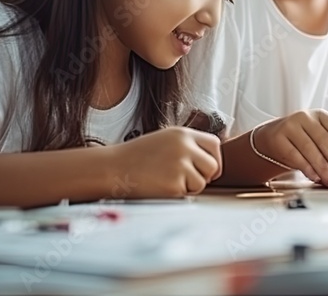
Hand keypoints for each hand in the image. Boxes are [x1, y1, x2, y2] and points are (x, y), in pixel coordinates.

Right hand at [107, 127, 221, 197]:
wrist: (113, 168)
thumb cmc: (137, 157)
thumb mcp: (165, 140)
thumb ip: (187, 145)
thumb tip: (210, 160)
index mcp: (182, 133)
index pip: (214, 144)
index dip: (214, 158)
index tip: (206, 168)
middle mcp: (184, 146)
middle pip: (213, 165)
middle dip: (204, 176)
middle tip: (186, 179)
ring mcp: (180, 165)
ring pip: (202, 182)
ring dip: (190, 187)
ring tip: (168, 180)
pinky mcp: (174, 184)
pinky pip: (188, 194)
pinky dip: (178, 194)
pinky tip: (160, 186)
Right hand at [252, 109, 327, 187]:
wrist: (273, 138)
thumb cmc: (302, 140)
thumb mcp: (321, 139)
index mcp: (321, 116)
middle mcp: (306, 118)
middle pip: (325, 141)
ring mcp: (290, 127)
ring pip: (311, 149)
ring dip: (324, 168)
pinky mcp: (278, 139)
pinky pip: (295, 156)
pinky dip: (308, 168)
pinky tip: (315, 176)